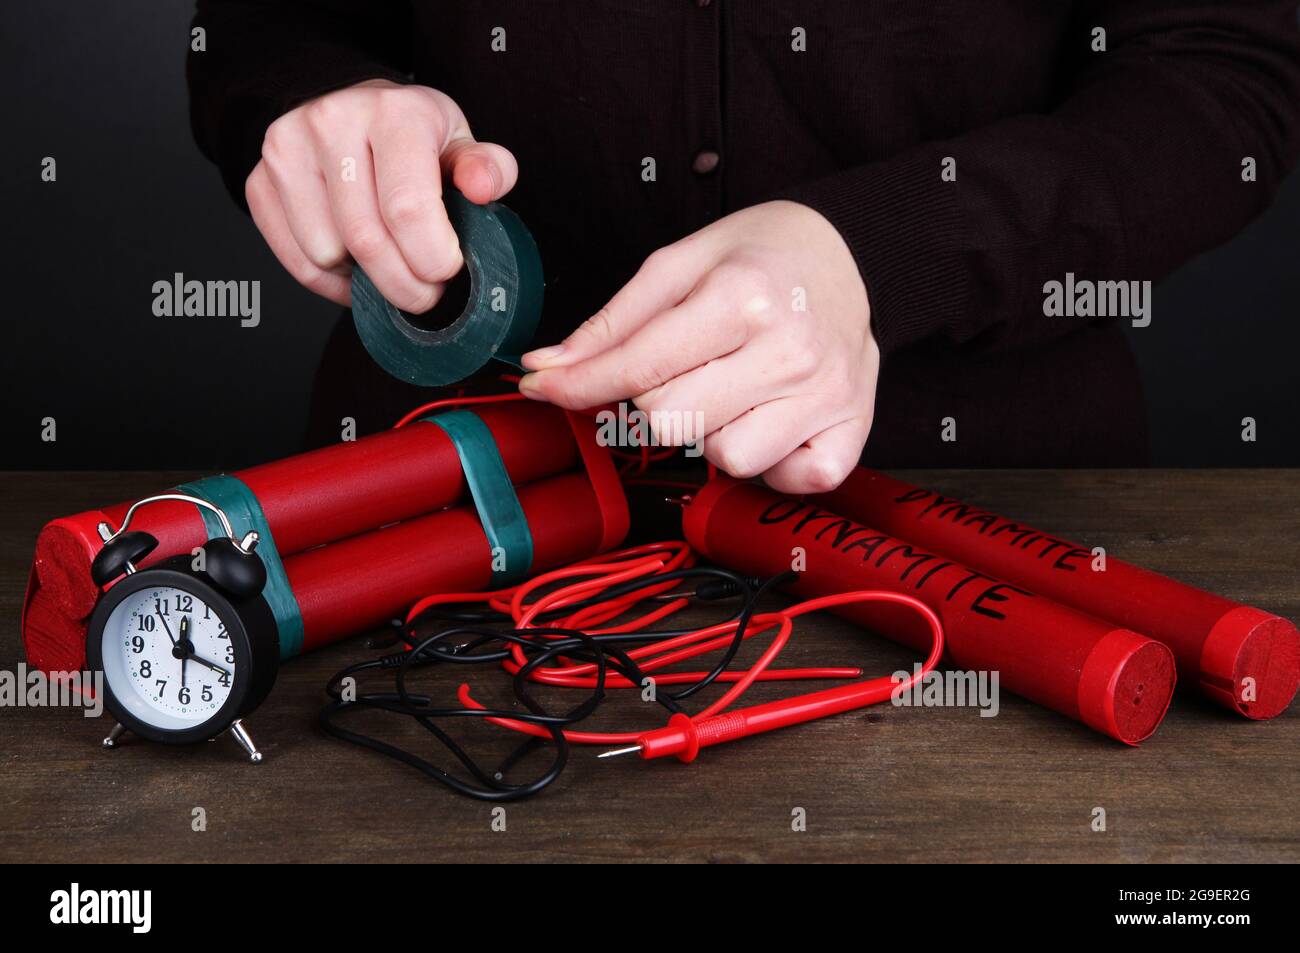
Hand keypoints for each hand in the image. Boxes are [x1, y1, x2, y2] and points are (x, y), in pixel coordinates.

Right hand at [246, 79, 517, 311]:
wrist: (344, 107)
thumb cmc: (408, 135)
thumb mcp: (457, 142)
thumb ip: (485, 169)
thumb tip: (482, 187)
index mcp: (394, 114)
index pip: (407, 207)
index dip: (431, 257)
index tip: (446, 272)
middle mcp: (333, 122)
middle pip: (367, 240)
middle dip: (404, 285)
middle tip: (424, 294)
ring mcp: (288, 150)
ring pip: (327, 255)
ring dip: (364, 280)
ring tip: (387, 264)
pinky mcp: (259, 180)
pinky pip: (295, 260)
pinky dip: (330, 283)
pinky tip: (354, 270)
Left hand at [519, 201, 878, 493]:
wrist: (852, 254)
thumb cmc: (761, 257)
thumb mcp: (680, 263)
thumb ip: (612, 322)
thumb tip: (548, 368)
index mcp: (744, 298)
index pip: (638, 369)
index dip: (578, 385)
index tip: (546, 389)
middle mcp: (790, 350)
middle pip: (671, 421)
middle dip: (656, 399)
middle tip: (685, 366)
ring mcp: (826, 396)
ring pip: (725, 458)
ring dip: (713, 431)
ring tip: (733, 389)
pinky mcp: (854, 430)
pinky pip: (788, 480)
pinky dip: (772, 463)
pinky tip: (770, 421)